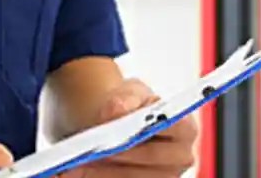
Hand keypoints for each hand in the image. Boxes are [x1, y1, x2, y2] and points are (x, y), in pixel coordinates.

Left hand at [64, 79, 197, 176]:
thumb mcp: (131, 92)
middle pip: (149, 163)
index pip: (170, 131)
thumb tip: (115, 111)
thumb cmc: (133, 106)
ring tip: (75, 169)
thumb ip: (125, 98)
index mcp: (185, 127)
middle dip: (116, 159)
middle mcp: (181, 156)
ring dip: (103, 175)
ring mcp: (166, 176)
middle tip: (86, 156)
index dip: (142, 135)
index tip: (111, 139)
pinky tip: (78, 174)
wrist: (123, 123)